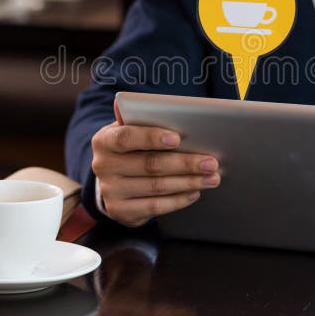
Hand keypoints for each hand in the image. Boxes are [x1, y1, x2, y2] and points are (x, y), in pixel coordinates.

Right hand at [91, 111, 219, 227]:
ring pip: (156, 187)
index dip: (151, 137)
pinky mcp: (120, 211)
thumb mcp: (130, 130)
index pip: (126, 137)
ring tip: (211, 177)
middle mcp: (103, 166)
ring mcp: (110, 191)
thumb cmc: (130, 148)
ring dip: (188, 182)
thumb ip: (141, 118)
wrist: (112, 180)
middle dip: (184, 163)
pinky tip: (195, 192)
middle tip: (211, 162)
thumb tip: (152, 104)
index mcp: (104, 140)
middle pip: (149, 165)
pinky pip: (155, 207)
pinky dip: (178, 200)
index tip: (177, 138)